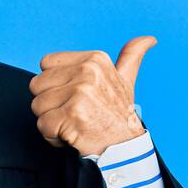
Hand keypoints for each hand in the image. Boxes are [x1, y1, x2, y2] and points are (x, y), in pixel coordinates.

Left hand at [28, 36, 155, 156]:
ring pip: (37, 106)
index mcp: (95, 59)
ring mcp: (81, 93)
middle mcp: (88, 72)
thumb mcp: (126, 80)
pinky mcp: (72, 115)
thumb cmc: (120, 115)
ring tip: (74, 124)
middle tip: (74, 113)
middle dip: (50, 104)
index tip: (75, 96)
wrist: (125, 148)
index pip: (46, 64)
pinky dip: (52, 136)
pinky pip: (43, 125)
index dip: (55, 84)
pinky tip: (72, 136)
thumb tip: (150, 38)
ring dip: (51, 121)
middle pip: (37, 85)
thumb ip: (131, 56)